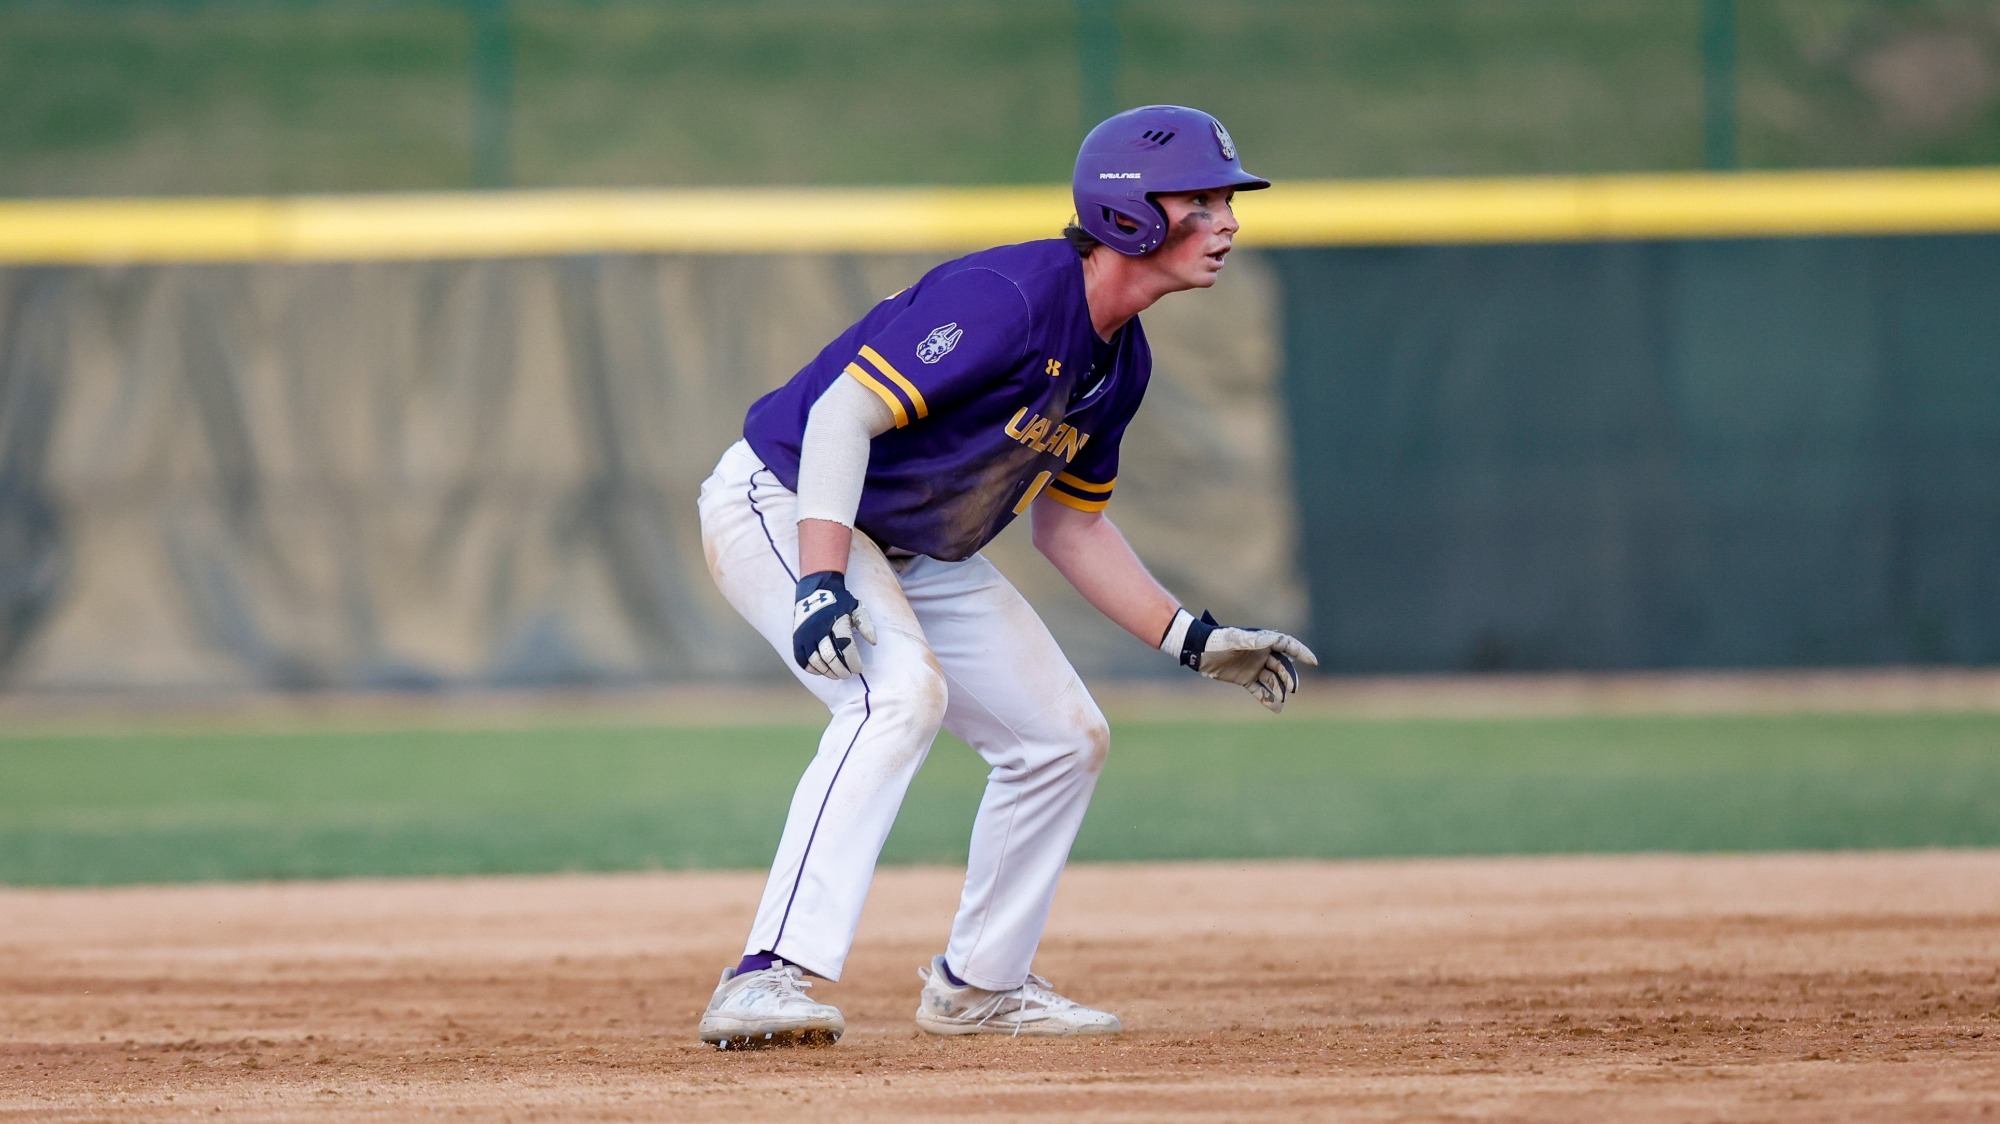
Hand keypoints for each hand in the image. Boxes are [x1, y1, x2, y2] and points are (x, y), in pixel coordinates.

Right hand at [792, 571, 876, 678]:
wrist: (815, 590)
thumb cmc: (839, 602)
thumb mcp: (856, 607)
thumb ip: (866, 624)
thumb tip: (873, 642)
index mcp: (835, 620)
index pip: (844, 645)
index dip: (852, 660)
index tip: (858, 669)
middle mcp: (818, 628)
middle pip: (829, 656)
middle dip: (841, 669)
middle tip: (848, 674)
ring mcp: (805, 634)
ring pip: (815, 661)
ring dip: (827, 671)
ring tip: (837, 675)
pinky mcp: (797, 638)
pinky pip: (801, 660)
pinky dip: (812, 669)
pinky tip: (822, 671)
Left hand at [1167, 609, 1318, 712]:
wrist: (1199, 651)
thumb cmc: (1217, 640)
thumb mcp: (1235, 638)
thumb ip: (1253, 640)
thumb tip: (1274, 639)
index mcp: (1262, 641)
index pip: (1287, 645)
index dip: (1301, 652)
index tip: (1313, 661)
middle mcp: (1261, 654)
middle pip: (1283, 666)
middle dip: (1289, 677)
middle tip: (1292, 690)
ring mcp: (1254, 667)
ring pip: (1273, 680)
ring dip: (1279, 690)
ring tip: (1281, 701)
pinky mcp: (1245, 679)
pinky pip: (1261, 690)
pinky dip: (1268, 699)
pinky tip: (1276, 709)